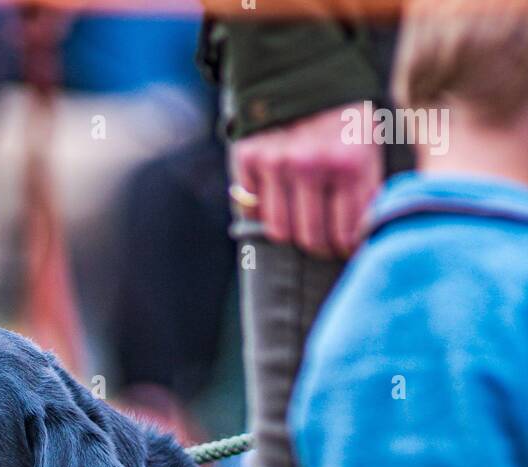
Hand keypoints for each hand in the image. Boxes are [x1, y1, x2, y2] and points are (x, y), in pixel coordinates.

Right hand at [231, 103, 383, 258]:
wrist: (302, 66)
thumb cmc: (342, 115)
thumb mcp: (369, 143)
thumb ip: (369, 188)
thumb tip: (365, 239)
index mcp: (349, 162)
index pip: (345, 234)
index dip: (346, 248)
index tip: (345, 248)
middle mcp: (311, 163)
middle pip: (311, 238)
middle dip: (320, 247)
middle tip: (323, 242)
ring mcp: (276, 161)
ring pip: (280, 231)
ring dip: (291, 232)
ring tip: (300, 222)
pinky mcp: (249, 156)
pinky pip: (252, 208)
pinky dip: (262, 210)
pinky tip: (276, 199)